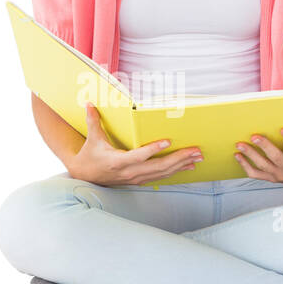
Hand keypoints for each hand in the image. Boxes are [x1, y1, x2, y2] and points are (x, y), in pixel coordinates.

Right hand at [69, 102, 202, 185]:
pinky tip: (188, 166)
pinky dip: (176, 171)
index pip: (138, 156)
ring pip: (162, 173)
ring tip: (197, 157)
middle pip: (158, 167)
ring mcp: (136, 178)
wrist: (85, 176)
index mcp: (118, 161)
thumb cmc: (90, 156)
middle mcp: (129, 172)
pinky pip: (161, 177)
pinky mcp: (140, 180)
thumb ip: (93, 120)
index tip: (168, 141)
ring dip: (181, 165)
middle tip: (195, 150)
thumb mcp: (92, 138)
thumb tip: (89, 103)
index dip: (153, 150)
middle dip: (179, 159)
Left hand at [233, 127, 282, 187]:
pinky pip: (256, 174)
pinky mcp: (273, 178)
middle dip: (264, 146)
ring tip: (240, 145)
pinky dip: (245, 166)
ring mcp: (280, 175)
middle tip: (254, 136)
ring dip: (250, 155)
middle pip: (275, 157)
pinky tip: (238, 156)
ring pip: (262, 165)